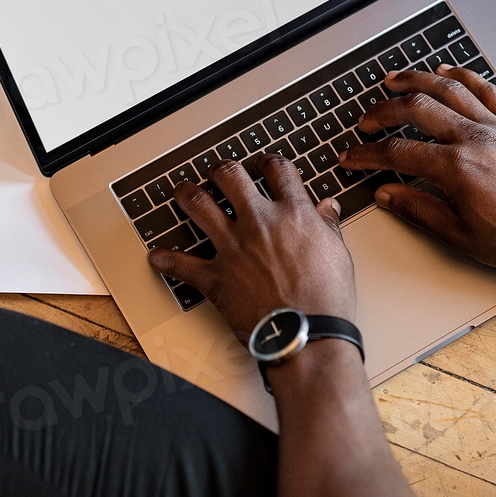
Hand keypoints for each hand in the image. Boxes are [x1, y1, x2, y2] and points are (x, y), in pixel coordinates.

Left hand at [148, 154, 356, 343]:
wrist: (307, 335)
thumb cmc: (326, 299)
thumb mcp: (338, 253)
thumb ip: (328, 225)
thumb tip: (327, 208)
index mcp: (292, 213)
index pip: (278, 170)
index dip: (269, 161)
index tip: (265, 164)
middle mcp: (258, 222)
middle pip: (231, 176)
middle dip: (223, 170)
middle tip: (220, 172)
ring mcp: (233, 248)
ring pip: (199, 206)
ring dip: (187, 195)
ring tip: (183, 191)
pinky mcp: (216, 278)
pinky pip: (182, 265)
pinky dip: (166, 260)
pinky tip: (157, 255)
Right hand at [340, 66, 495, 273]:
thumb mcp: (463, 236)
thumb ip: (419, 210)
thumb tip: (387, 194)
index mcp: (457, 169)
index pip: (398, 153)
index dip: (368, 154)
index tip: (352, 157)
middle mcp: (474, 139)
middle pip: (416, 109)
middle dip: (383, 111)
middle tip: (366, 122)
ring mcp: (495, 127)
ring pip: (447, 89)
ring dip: (415, 80)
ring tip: (393, 80)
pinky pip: (483, 90)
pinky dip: (462, 76)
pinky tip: (446, 71)